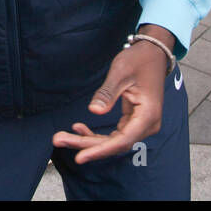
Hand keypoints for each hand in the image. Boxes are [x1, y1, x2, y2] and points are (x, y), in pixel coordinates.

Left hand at [51, 25, 171, 164]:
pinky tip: (78, 128)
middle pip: (115, 144)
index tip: (79, 157)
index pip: (122, 141)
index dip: (99, 150)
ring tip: (62, 136)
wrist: (152, 53)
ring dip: (88, 140)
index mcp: (147, 115)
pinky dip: (96, 134)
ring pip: (113, 141)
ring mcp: (141, 124)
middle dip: (86, 144)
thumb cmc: (138, 60)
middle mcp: (147, 125)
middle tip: (58, 139)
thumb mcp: (120, 73)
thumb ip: (107, 93)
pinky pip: (115, 134)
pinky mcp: (134, 121)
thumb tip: (94, 111)